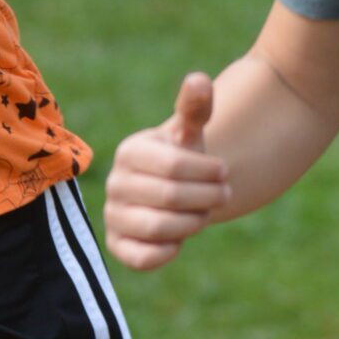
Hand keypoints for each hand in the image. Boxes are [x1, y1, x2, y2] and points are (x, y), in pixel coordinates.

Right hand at [104, 72, 229, 270]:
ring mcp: (113, 215)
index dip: (210, 172)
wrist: (168, 191)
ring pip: (160, 228)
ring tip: (203, 213)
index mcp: (130, 151)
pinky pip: (143, 258)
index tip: (224, 171)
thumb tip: (199, 80)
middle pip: (171, 197)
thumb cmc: (182, 158)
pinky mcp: (117, 245)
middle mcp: (115, 183)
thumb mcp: (190, 132)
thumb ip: (195, 107)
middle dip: (208, 197)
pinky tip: (180, 238)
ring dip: (194, 222)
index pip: (175, 166)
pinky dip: (168, 251)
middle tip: (223, 194)